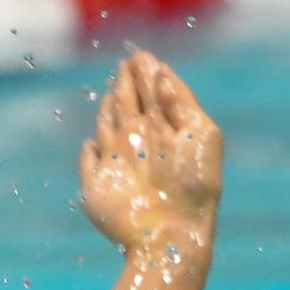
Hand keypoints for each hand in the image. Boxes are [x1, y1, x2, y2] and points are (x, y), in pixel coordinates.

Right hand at [79, 51, 222, 251]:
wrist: (170, 233)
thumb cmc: (193, 187)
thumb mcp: (200, 134)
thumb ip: (180, 102)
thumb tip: (161, 74)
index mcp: (168, 131)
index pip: (155, 94)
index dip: (148, 73)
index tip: (143, 56)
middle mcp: (143, 144)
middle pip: (131, 104)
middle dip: (128, 81)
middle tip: (129, 61)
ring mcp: (119, 163)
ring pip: (109, 126)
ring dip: (110, 106)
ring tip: (115, 90)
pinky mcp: (97, 184)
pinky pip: (89, 159)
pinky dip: (91, 148)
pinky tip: (93, 140)